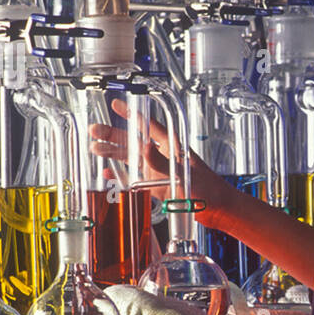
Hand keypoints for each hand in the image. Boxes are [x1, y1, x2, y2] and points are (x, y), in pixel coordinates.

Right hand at [88, 97, 237, 227]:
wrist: (218, 210)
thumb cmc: (209, 190)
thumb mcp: (183, 174)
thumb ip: (162, 162)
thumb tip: (144, 148)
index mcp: (173, 147)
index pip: (148, 125)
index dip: (132, 114)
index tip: (116, 104)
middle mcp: (164, 157)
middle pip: (134, 141)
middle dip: (113, 134)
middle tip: (94, 130)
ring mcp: (159, 172)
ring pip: (131, 159)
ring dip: (113, 153)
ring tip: (94, 148)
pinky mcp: (158, 187)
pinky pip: (135, 179)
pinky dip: (120, 176)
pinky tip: (108, 173)